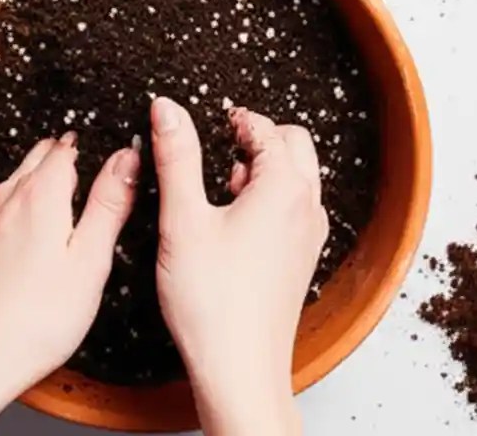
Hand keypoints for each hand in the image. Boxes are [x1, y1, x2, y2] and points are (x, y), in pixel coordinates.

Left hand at [0, 133, 139, 434]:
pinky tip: (23, 239)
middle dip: (63, 160)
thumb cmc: (34, 323)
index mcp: (41, 196)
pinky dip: (13, 214)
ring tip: (64, 208)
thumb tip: (127, 158)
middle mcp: (4, 198)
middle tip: (90, 177)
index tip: (107, 158)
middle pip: (37, 159)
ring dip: (37, 185)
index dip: (89, 150)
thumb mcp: (90, 263)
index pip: (67, 148)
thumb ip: (110, 205)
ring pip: (14, 184)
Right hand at [150, 98, 327, 435]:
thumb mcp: (183, 218)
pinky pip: (294, 211)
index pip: (265, 127)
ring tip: (222, 188)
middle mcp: (306, 207)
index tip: (207, 120)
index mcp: (285, 188)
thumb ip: (177, 156)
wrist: (239, 366)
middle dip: (258, 139)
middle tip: (218, 147)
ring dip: (264, 170)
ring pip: (296, 179)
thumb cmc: (212, 302)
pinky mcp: (301, 260)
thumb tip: (168, 109)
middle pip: (293, 146)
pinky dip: (269, 201)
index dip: (233, 118)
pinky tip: (232, 225)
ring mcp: (308, 236)